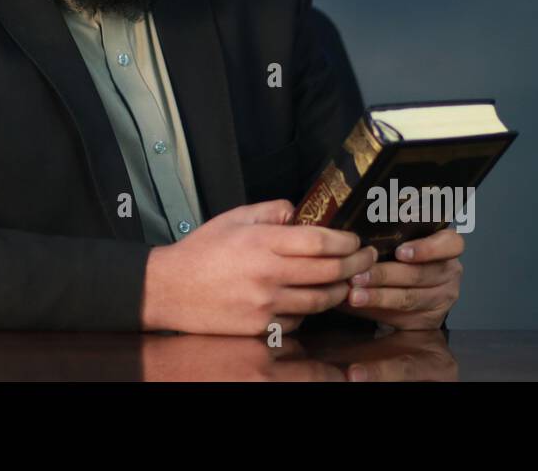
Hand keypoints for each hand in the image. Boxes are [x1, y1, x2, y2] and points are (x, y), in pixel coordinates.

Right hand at [141, 199, 376, 336]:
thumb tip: (299, 212)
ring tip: (348, 282)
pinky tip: (309, 301)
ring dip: (340, 291)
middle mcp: (268, 273)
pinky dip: (308, 311)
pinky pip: (297, 320)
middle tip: (367, 259)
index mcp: (263, 241)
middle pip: (329, 271)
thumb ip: (270, 211)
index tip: (356, 240)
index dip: (346, 241)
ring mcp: (266, 303)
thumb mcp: (234, 218)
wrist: (170, 289)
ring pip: (320, 300)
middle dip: (356, 265)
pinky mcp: (261, 327)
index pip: (320, 241)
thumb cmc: (202, 251)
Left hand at [335, 228, 463, 329]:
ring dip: (378, 297)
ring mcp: (442, 298)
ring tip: (354, 295)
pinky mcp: (430, 320)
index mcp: (447, 246)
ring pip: (409, 298)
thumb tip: (356, 237)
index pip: (451, 244)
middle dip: (385, 275)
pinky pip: (403, 316)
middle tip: (358, 276)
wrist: (410, 287)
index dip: (426, 248)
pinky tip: (359, 306)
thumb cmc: (401, 255)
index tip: (399, 252)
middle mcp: (449, 272)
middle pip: (420, 274)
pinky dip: (377, 310)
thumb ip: (389, 236)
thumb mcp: (403, 239)